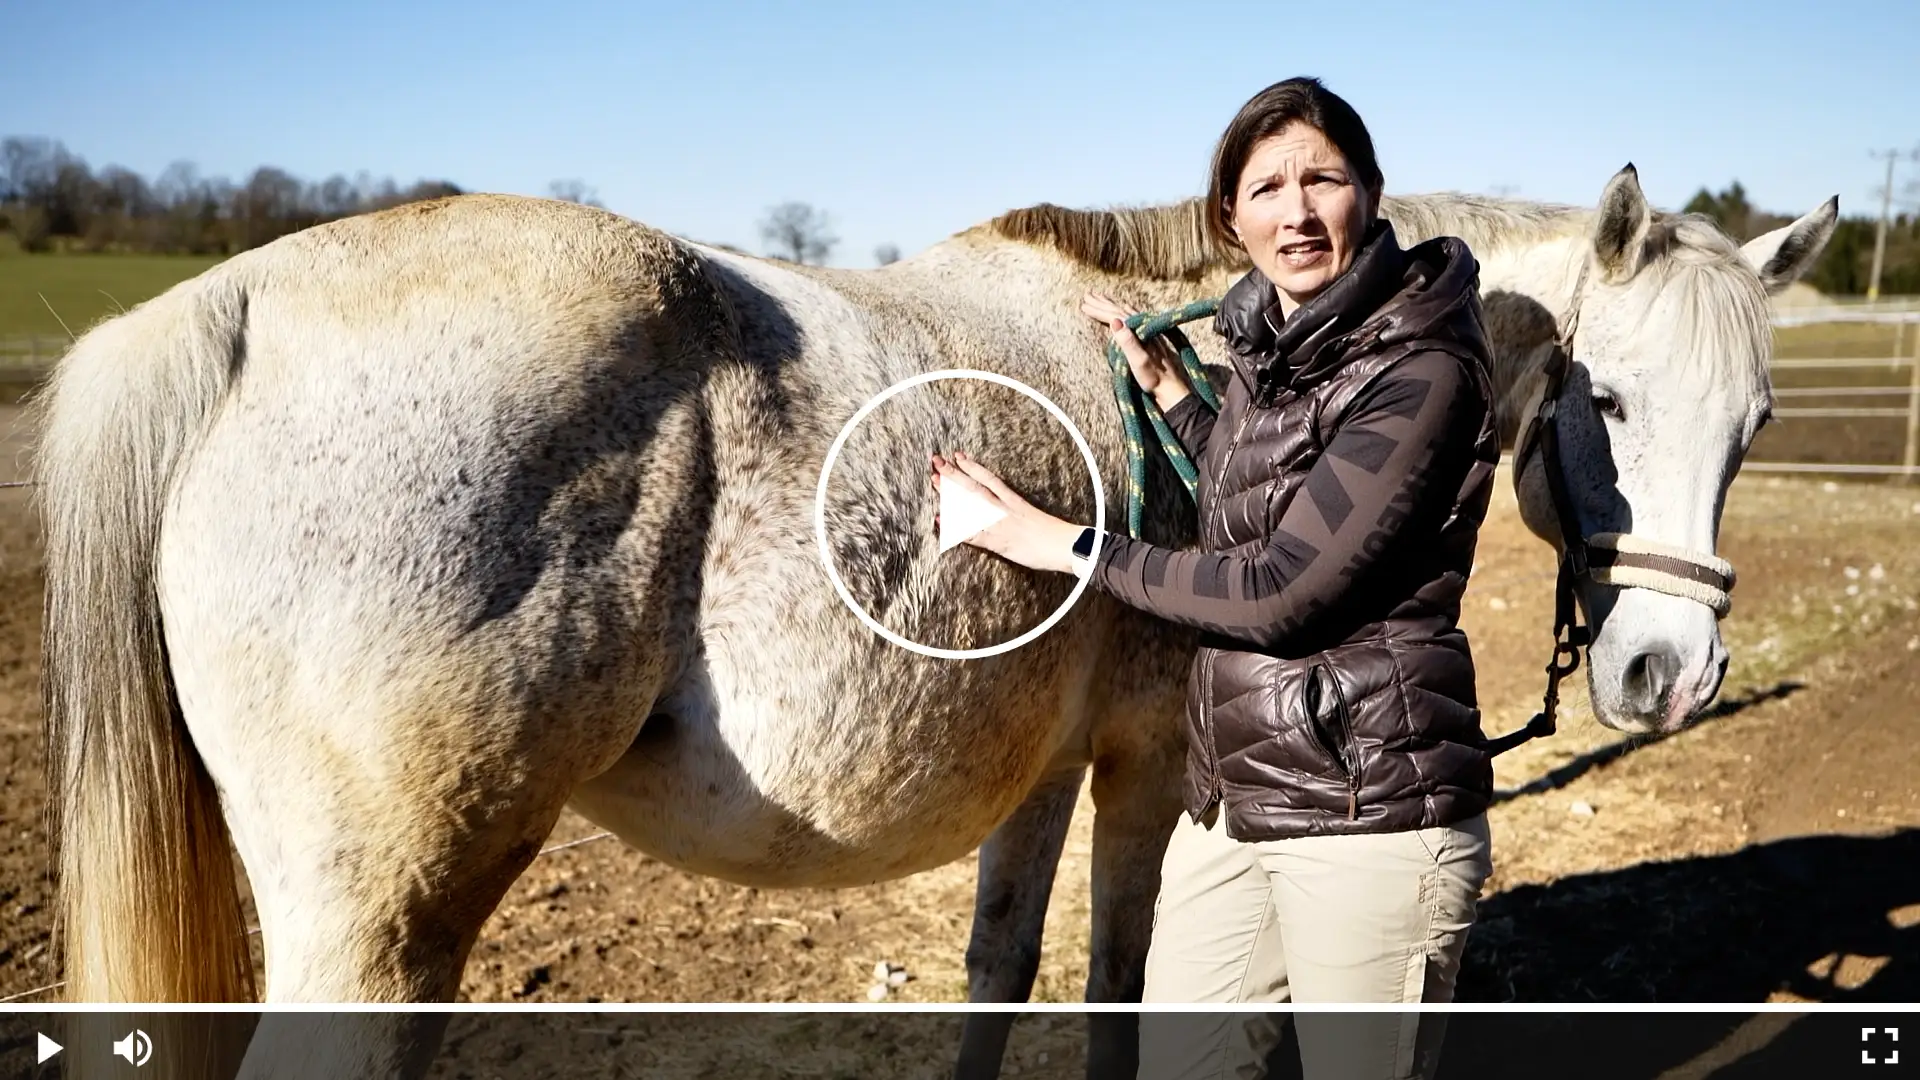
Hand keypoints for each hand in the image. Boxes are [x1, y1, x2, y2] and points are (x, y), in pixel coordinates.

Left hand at [930, 451, 1083, 574]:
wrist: (1066, 545)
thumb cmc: (1054, 534)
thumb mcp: (1033, 516)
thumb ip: (1017, 512)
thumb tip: (1006, 510)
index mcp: (1013, 501)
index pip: (988, 478)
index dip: (972, 466)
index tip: (957, 455)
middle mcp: (1003, 508)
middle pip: (974, 487)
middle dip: (954, 474)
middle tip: (936, 461)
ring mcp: (999, 524)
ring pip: (970, 505)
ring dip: (950, 494)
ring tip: (934, 481)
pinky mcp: (999, 541)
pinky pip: (973, 534)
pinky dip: (955, 527)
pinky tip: (941, 520)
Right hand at [1081, 291, 1191, 411]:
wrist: (1171, 387)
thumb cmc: (1153, 378)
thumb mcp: (1137, 361)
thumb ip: (1127, 341)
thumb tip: (1114, 321)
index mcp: (1139, 330)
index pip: (1115, 316)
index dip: (1099, 310)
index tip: (1083, 305)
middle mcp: (1145, 326)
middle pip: (1120, 310)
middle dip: (1103, 303)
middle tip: (1087, 295)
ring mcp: (1149, 330)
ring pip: (1127, 312)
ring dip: (1112, 305)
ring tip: (1101, 299)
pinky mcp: (1150, 337)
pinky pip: (1133, 317)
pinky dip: (1124, 311)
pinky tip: (1124, 311)